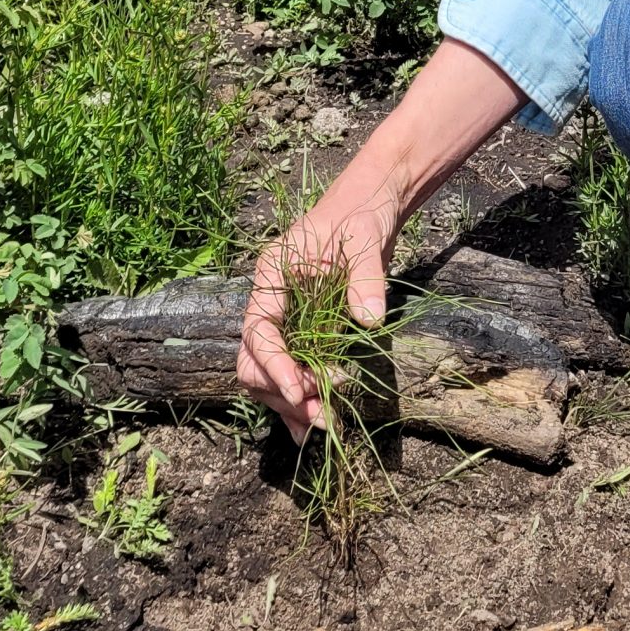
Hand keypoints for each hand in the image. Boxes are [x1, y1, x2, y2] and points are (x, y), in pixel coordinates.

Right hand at [233, 37, 523, 442]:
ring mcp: (286, 319)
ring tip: (324, 425)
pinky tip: (311, 427)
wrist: (375, 203)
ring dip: (292, 403)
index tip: (300, 391)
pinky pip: (291, 372)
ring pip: (268, 375)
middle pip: (254, 361)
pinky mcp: (306, 332)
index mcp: (271, 277)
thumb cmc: (362, 213)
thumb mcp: (365, 239)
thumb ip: (365, 278)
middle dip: (282, 392)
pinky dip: (299, 401)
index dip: (276, 365)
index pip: (259, 331)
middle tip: (319, 415)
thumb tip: (369, 318)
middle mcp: (270, 302)